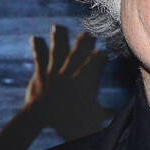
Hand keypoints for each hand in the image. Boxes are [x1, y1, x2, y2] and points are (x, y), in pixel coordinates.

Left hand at [24, 24, 108, 139]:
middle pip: (78, 53)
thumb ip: (104, 113)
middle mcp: (70, 73)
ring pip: (58, 51)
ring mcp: (54, 72)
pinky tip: (34, 38)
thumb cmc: (71, 123)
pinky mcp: (40, 74)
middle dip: (83, 42)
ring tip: (58, 27)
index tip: (103, 53)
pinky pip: (39, 58)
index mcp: (85, 82)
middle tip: (88, 33)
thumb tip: (114, 112)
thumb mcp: (92, 119)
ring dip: (59, 38)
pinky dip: (37, 48)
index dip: (100, 57)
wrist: (45, 118)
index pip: (95, 64)